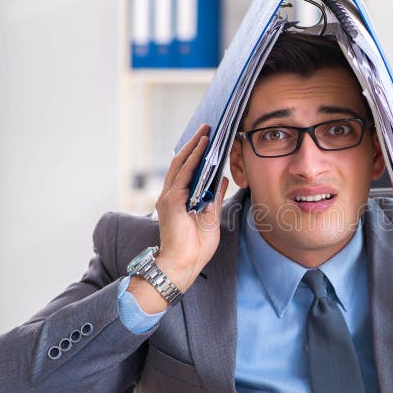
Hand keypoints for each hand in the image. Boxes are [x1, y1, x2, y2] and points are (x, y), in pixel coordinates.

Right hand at [153, 124, 227, 293]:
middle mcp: (171, 195)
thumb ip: (214, 197)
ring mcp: (169, 197)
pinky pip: (185, 174)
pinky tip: (203, 147)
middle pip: (182, 162)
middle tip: (207, 127)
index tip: (208, 139)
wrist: (184, 265)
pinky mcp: (172, 201)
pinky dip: (194, 159)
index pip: (187, 171)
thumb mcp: (211, 217)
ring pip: (182, 164)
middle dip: (195, 144)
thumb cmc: (196, 247)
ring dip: (195, 146)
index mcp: (179, 200)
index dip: (196, 154)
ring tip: (206, 131)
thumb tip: (223, 178)